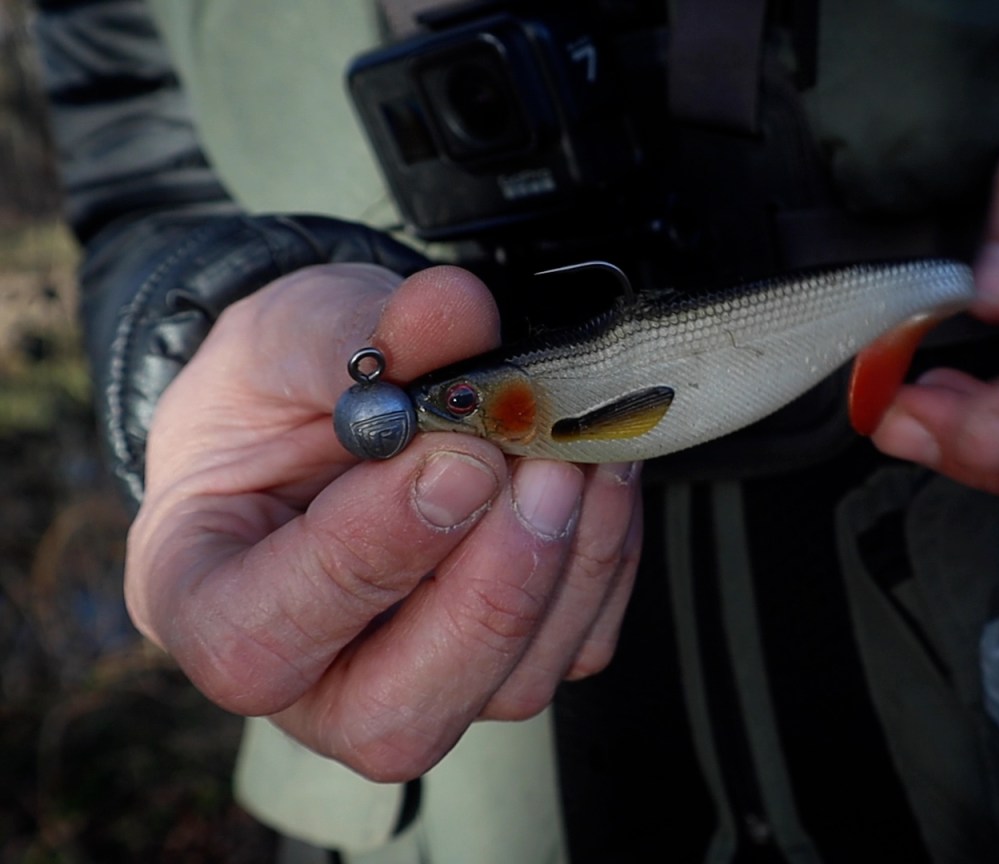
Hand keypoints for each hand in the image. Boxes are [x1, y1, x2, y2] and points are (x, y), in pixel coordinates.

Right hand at [125, 263, 642, 780]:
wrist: (333, 396)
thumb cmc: (279, 385)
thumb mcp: (290, 333)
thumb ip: (356, 333)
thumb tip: (454, 311)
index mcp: (206, 608)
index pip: (260, 642)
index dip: (364, 559)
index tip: (449, 457)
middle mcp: (309, 680)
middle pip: (395, 720)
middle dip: (488, 594)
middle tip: (536, 470)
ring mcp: (418, 683)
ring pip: (508, 689)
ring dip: (568, 562)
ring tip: (576, 448)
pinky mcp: (508, 664)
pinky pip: (577, 647)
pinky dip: (606, 558)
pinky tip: (597, 475)